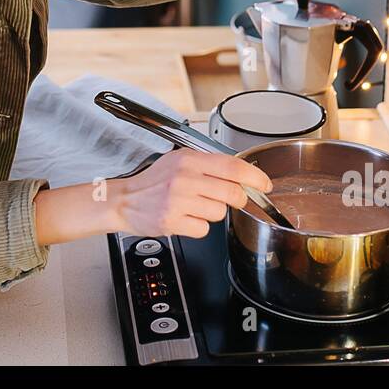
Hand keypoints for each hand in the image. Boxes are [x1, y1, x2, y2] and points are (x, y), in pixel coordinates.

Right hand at [110, 149, 273, 238]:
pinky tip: (185, 218)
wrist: (124, 200)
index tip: (264, 184)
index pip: (233, 166)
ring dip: (213, 213)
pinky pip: (204, 229)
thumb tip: (240, 173)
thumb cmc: (153, 182)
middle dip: (238, 200)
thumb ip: (208, 165)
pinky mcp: (173, 221)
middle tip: (229, 199)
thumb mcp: (179, 161)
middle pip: (233, 193)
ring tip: (194, 207)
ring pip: (219, 213)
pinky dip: (198, 227)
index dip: (255, 177)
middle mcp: (185, 178)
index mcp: (189, 160)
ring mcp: (178, 200)